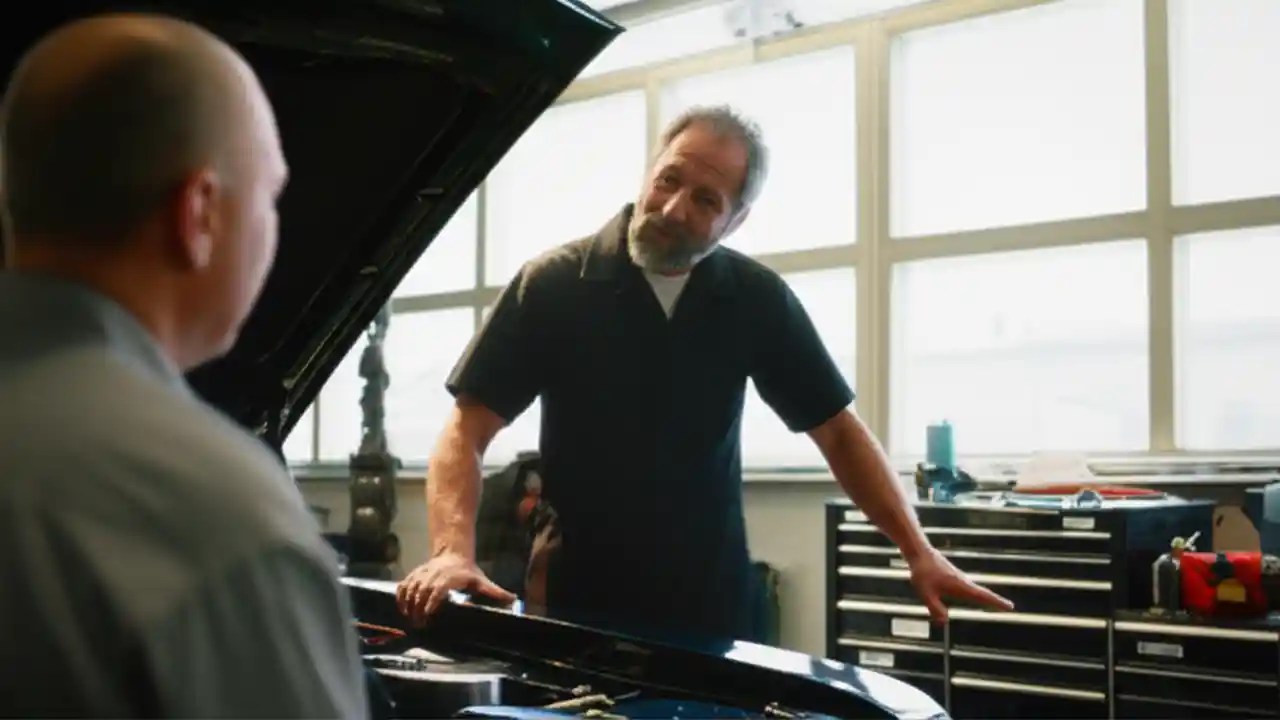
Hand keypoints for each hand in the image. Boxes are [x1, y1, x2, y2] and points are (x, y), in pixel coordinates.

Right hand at [396, 553, 516, 626]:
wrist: (453, 553)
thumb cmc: (468, 571)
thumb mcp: (481, 581)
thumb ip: (495, 592)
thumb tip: (513, 599)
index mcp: (450, 578)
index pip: (438, 589)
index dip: (432, 601)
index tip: (429, 615)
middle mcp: (434, 574)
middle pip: (422, 591)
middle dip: (418, 608)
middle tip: (419, 625)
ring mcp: (422, 573)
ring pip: (410, 588)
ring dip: (408, 604)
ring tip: (410, 619)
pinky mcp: (414, 574)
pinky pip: (403, 585)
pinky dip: (400, 596)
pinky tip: (402, 608)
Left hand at [908, 547, 1014, 622]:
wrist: (920, 553)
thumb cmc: (923, 573)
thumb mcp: (926, 593)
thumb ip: (934, 608)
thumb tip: (945, 622)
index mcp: (960, 586)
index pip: (982, 596)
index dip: (996, 601)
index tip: (1011, 606)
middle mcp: (963, 582)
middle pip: (982, 593)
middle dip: (995, 600)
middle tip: (1010, 606)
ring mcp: (959, 579)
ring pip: (975, 590)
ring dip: (986, 597)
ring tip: (997, 603)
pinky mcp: (953, 578)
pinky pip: (966, 588)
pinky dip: (975, 593)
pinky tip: (975, 596)